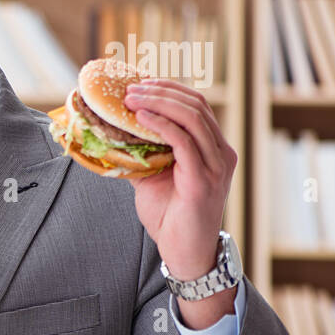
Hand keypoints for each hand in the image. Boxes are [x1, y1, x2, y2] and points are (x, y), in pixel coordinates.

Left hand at [121, 78, 236, 279]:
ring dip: (158, 103)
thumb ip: (143, 153)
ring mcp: (216, 165)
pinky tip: (140, 118)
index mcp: (213, 148)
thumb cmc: (170, 216)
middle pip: (195, 105)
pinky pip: (184, 141)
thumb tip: (114, 133)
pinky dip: (161, 125)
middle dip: (161, 91)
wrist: (184, 252)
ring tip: (131, 98)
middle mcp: (220, 152)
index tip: (140, 82)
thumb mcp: (152, 177)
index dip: (169, 89)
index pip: (196, 105)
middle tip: (130, 87)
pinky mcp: (204, 179)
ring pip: (192, 118)